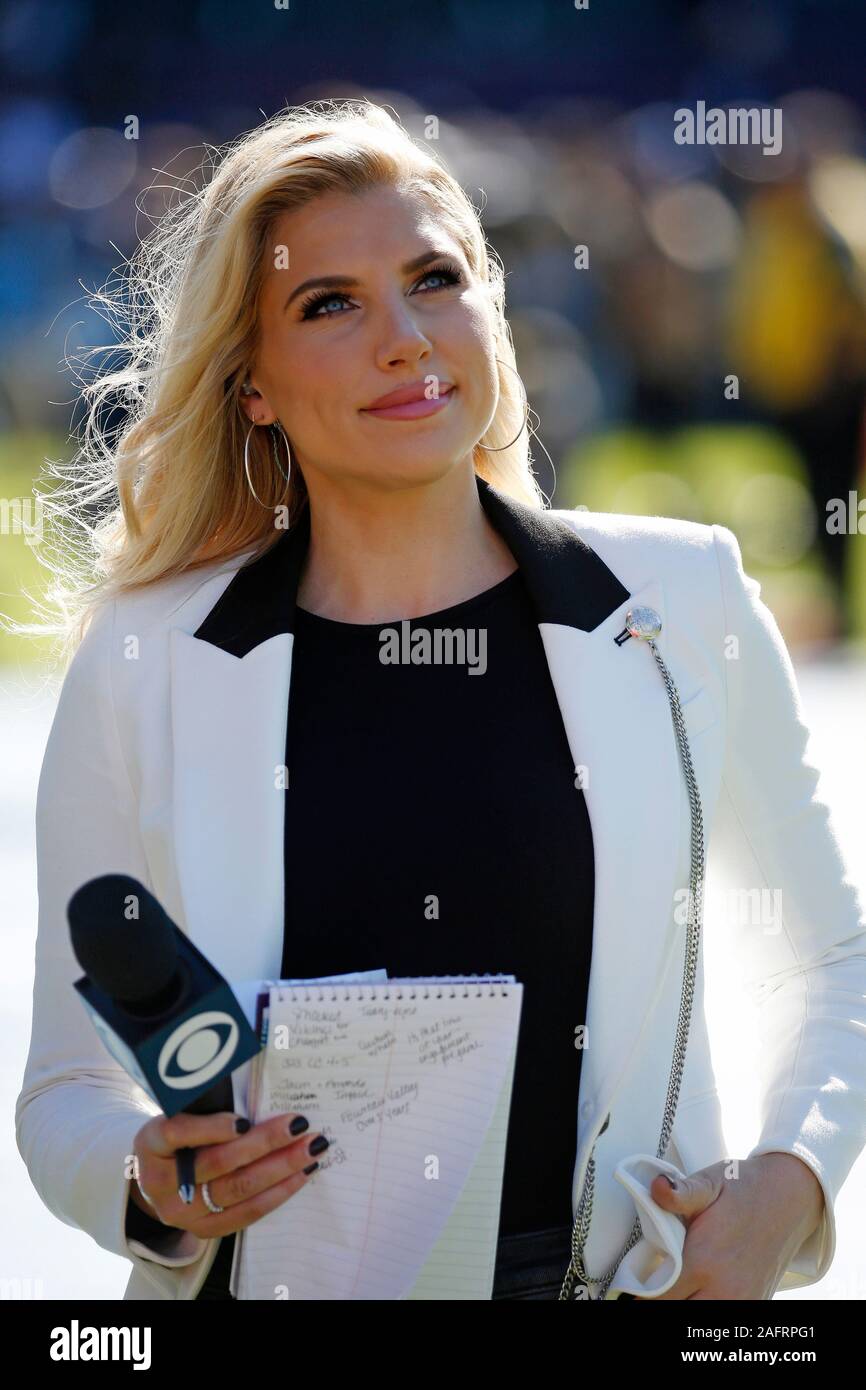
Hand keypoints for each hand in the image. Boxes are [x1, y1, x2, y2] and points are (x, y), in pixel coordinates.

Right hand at [131, 1111, 328, 1238]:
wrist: (157, 1178)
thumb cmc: (179, 1135)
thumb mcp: (180, 1114)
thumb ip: (208, 1105)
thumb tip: (259, 1089)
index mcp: (151, 1143)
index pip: (178, 1133)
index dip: (211, 1128)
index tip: (244, 1120)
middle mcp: (161, 1182)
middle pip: (219, 1163)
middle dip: (265, 1142)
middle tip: (299, 1125)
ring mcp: (182, 1212)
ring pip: (238, 1190)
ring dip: (281, 1167)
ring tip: (311, 1149)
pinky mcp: (203, 1229)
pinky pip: (246, 1213)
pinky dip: (278, 1193)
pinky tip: (301, 1175)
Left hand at [633, 1151, 824, 1299]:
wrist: (790, 1197)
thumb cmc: (745, 1188)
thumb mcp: (709, 1183)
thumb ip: (680, 1193)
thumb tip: (656, 1187)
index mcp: (705, 1262)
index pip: (661, 1298)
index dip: (645, 1292)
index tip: (639, 1282)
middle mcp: (725, 1290)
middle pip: (681, 1312)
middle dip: (666, 1300)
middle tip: (658, 1283)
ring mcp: (743, 1301)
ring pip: (705, 1321)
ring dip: (688, 1303)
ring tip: (679, 1286)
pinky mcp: (757, 1304)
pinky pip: (726, 1317)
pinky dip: (711, 1306)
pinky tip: (702, 1290)